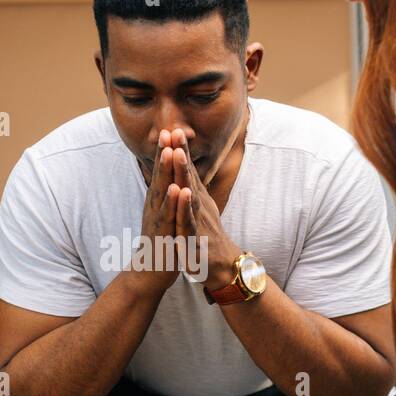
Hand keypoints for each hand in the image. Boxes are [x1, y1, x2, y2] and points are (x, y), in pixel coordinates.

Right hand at [133, 131, 190, 295]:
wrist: (149, 273)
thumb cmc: (159, 243)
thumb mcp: (163, 216)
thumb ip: (164, 198)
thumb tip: (167, 181)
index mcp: (156, 202)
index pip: (161, 173)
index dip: (165, 152)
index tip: (170, 131)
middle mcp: (154, 207)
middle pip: (160, 176)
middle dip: (165, 154)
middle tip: (168, 131)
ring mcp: (158, 220)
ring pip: (163, 192)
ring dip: (167, 172)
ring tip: (171, 152)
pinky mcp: (164, 235)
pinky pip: (169, 216)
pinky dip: (173, 202)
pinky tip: (177, 189)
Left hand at [165, 129, 240, 287]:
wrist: (221, 267)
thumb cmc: (207, 238)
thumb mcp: (199, 211)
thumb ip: (193, 192)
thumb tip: (187, 175)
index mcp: (197, 200)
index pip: (188, 171)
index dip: (181, 150)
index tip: (174, 128)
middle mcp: (199, 205)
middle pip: (189, 175)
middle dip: (182, 153)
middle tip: (176, 131)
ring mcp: (198, 219)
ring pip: (190, 193)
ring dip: (184, 172)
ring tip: (177, 154)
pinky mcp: (195, 237)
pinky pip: (189, 220)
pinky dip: (185, 207)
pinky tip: (183, 194)